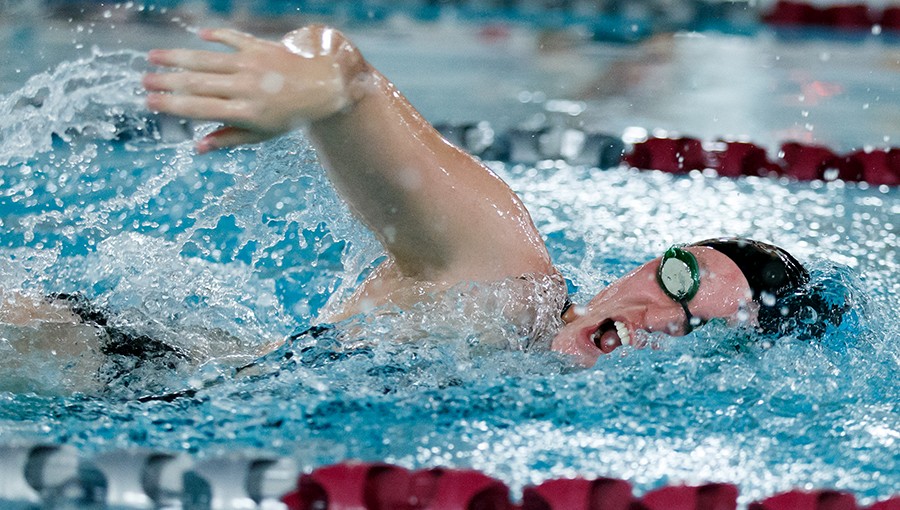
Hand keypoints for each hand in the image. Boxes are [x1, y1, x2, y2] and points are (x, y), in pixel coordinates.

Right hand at [144, 26, 360, 152]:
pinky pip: (232, 38)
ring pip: (207, 59)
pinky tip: (198, 35)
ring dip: (178, 57)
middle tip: (142, 79)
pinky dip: (215, 35)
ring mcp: (252, 64)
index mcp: (245, 112)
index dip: (173, 105)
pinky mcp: (259, 46)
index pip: (200, 108)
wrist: (323, 89)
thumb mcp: (262, 134)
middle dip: (167, 81)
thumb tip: (197, 147)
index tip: (150, 102)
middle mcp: (246, 87)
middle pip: (197, 83)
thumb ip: (229, 138)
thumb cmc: (288, 116)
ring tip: (153, 56)